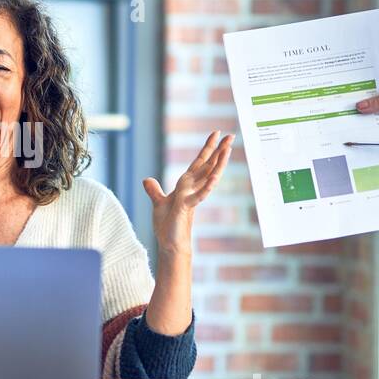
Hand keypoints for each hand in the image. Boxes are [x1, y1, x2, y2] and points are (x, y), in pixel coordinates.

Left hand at [144, 130, 233, 255]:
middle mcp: (192, 189)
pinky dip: (207, 186)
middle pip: (208, 165)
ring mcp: (192, 197)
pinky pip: (200, 195)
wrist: (170, 245)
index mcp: (186, 185)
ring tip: (228, 149)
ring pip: (208, 177)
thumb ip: (154, 191)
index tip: (216, 133)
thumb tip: (146, 179)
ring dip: (218, 164)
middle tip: (232, 135)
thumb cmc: (167, 227)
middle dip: (219, 150)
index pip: (199, 163)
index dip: (207, 148)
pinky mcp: (187, 208)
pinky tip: (216, 177)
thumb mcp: (158, 204)